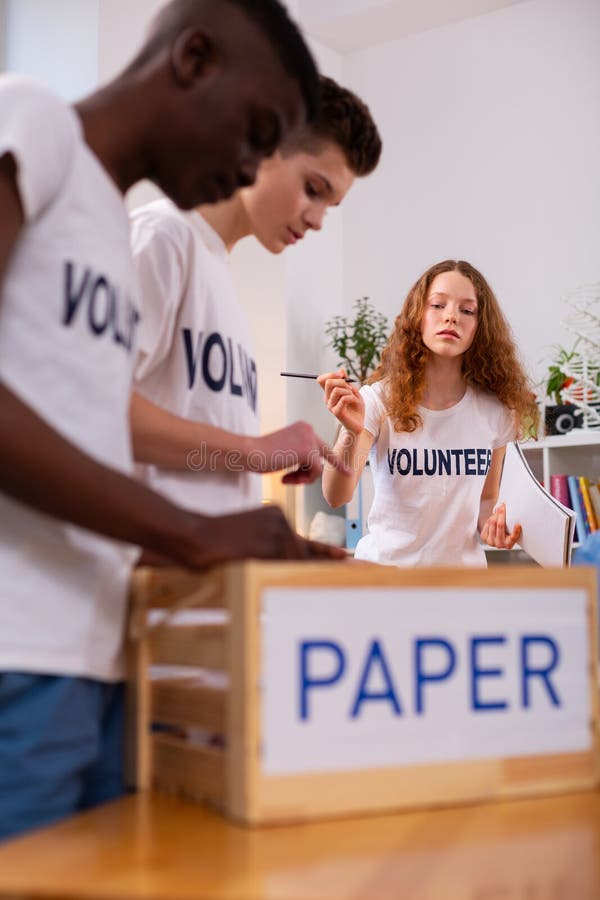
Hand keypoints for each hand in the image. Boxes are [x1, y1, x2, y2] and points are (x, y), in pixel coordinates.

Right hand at [179, 505, 345, 567]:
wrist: (197, 536)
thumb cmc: (215, 542)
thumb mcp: (248, 540)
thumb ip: (270, 549)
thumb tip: (291, 568)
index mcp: (275, 514)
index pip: (303, 540)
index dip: (327, 552)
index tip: (348, 557)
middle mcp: (280, 518)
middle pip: (302, 554)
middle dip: (319, 567)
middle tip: (353, 570)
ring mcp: (278, 528)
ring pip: (296, 561)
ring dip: (292, 574)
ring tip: (279, 570)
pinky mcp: (272, 540)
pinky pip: (287, 564)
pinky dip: (287, 574)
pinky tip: (282, 573)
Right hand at [254, 421, 349, 483]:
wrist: (251, 452)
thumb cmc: (262, 455)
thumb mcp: (286, 452)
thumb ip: (301, 456)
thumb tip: (316, 470)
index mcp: (303, 428)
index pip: (320, 445)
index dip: (332, 459)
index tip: (346, 469)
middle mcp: (309, 429)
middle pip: (325, 453)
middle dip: (334, 466)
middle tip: (348, 474)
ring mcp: (309, 439)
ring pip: (318, 466)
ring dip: (303, 477)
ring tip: (286, 479)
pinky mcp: (308, 450)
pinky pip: (315, 472)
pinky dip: (303, 479)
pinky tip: (285, 478)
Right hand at [317, 369, 364, 434]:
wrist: (358, 424)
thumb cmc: (356, 408)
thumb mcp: (353, 391)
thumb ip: (347, 381)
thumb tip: (341, 370)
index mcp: (329, 393)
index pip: (321, 379)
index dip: (331, 374)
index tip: (342, 375)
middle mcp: (328, 399)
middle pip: (328, 382)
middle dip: (342, 381)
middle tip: (350, 388)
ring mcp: (331, 406)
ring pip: (337, 390)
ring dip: (349, 391)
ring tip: (354, 397)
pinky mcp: (337, 412)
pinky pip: (344, 399)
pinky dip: (352, 398)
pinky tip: (355, 402)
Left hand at [480, 503, 521, 548]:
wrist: (495, 538)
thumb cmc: (507, 532)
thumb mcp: (511, 530)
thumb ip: (511, 523)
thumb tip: (504, 508)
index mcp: (509, 545)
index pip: (513, 538)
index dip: (516, 531)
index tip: (518, 524)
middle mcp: (500, 545)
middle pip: (500, 525)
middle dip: (501, 514)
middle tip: (502, 507)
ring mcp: (490, 542)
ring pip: (492, 522)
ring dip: (495, 514)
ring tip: (498, 510)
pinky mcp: (484, 537)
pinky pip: (487, 523)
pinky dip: (491, 518)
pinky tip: (494, 518)